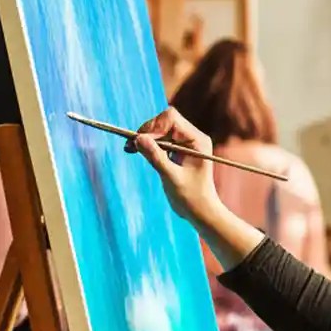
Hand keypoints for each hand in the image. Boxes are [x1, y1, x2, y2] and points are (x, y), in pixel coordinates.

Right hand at [129, 107, 222, 224]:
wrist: (200, 211)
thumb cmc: (191, 197)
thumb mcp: (171, 177)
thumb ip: (156, 157)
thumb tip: (138, 138)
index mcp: (198, 140)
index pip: (172, 119)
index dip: (153, 126)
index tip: (140, 141)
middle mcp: (193, 137)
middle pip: (164, 121)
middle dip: (147, 131)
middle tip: (130, 146)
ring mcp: (185, 143)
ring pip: (160, 129)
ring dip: (145, 138)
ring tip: (131, 149)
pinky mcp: (178, 150)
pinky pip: (160, 139)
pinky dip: (148, 144)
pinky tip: (136, 150)